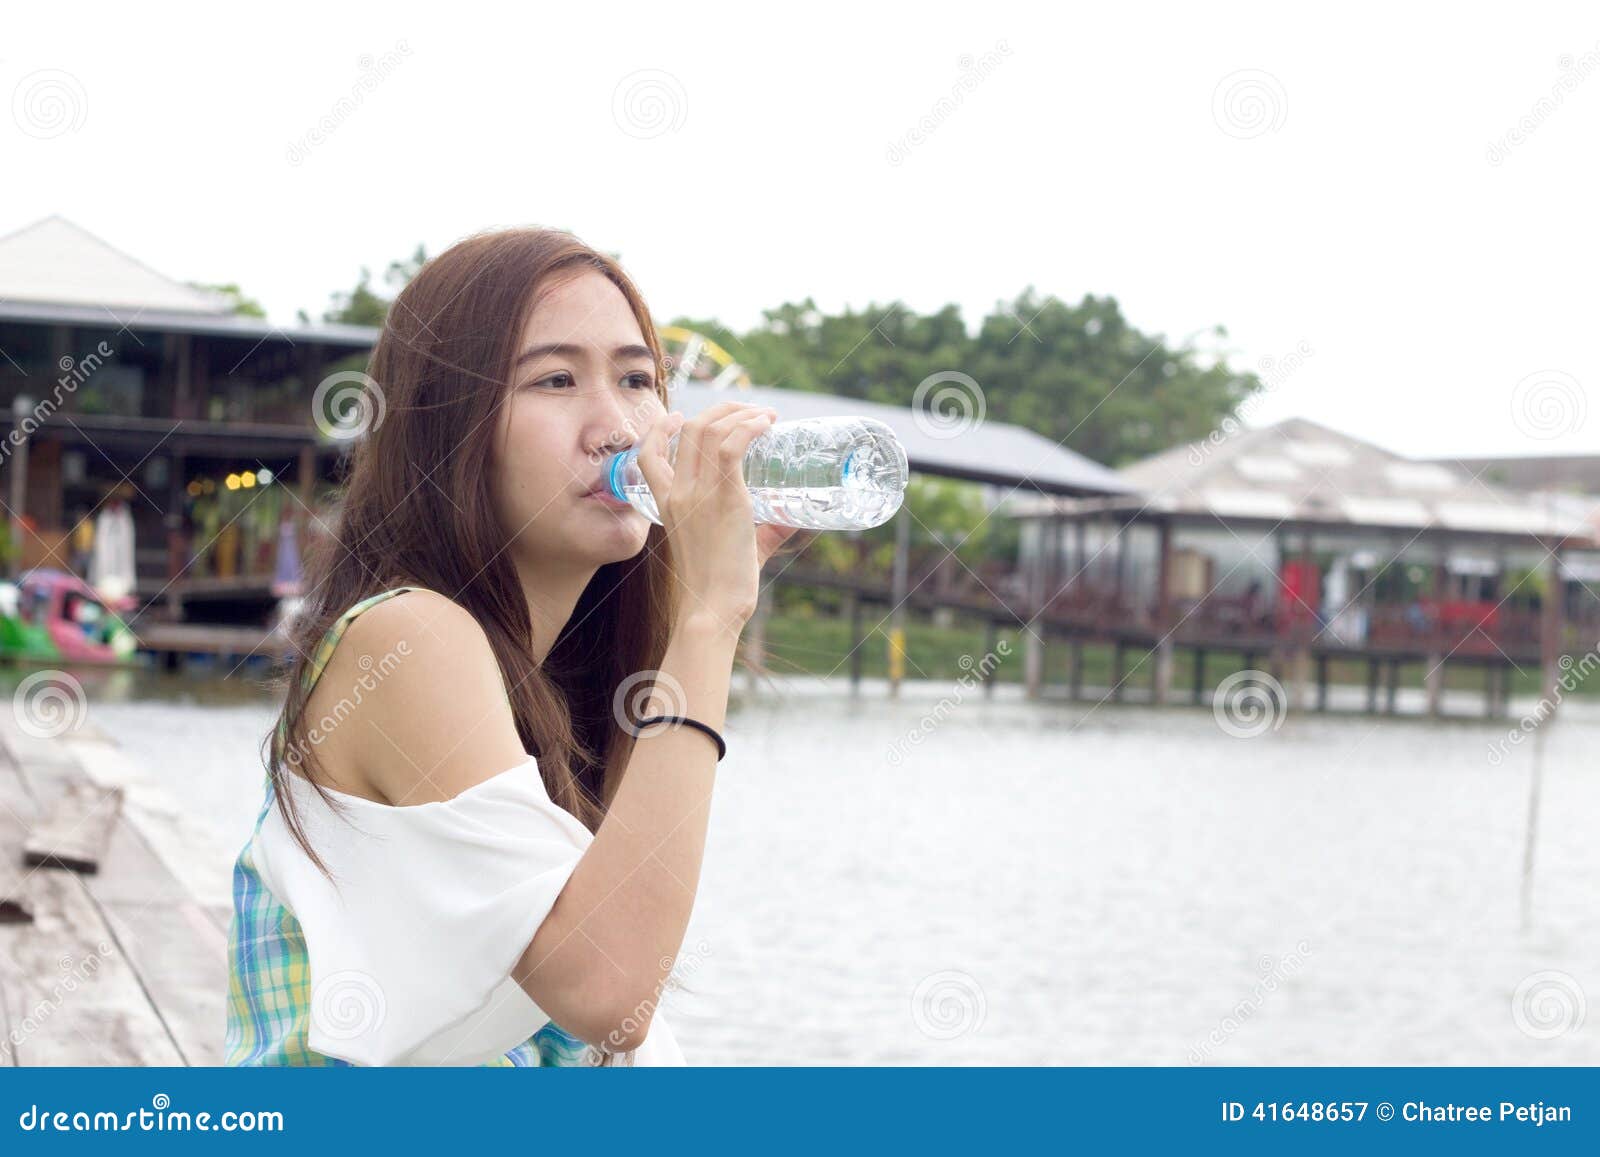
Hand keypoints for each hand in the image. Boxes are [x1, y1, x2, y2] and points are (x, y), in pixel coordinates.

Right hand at [634, 401, 787, 631]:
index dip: (660, 428)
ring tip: (765, 415)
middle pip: (691, 428)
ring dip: (741, 413)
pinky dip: (749, 427)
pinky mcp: (725, 498)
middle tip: (748, 411)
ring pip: (711, 430)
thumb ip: (761, 531)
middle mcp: (678, 492)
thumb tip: (793, 519)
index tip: (680, 416)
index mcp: (667, 504)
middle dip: (721, 410)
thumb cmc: (719, 590)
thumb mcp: (732, 549)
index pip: (648, 454)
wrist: (711, 611)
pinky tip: (766, 424)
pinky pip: (732, 446)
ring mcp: (698, 494)